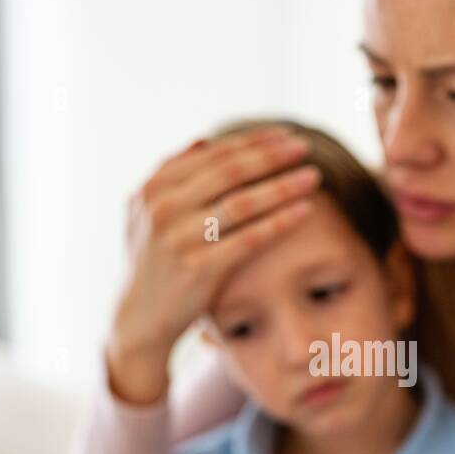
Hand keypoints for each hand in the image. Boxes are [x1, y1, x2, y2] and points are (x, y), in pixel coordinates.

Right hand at [106, 126, 320, 404]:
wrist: (141, 318)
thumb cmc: (154, 262)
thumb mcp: (148, 214)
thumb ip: (172, 177)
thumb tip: (204, 141)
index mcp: (154, 187)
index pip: (213, 155)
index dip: (253, 142)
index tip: (285, 135)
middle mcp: (164, 208)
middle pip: (230, 172)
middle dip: (272, 156)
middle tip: (305, 147)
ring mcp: (179, 239)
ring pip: (243, 203)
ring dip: (283, 186)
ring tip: (313, 177)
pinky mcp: (198, 269)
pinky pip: (249, 239)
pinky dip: (279, 222)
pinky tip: (304, 211)